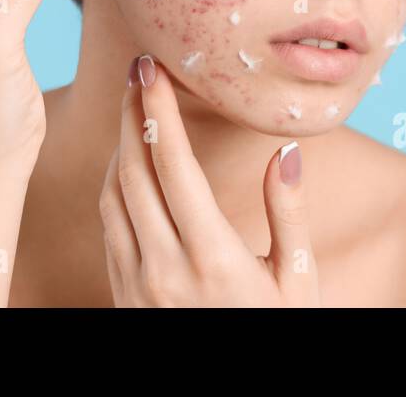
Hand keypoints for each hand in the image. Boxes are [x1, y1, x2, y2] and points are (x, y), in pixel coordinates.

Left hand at [99, 54, 321, 306]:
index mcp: (212, 259)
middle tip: (139, 72)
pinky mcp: (121, 296)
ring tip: (134, 109)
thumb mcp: (298, 282)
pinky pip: (108, 227)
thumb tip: (289, 152)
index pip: (171, 163)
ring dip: (119, 146)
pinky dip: (114, 185)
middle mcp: (164, 269)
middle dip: (133, 114)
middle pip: (132, 170)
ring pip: (111, 196)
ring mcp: (136, 284)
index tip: (152, 68)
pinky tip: (128, 165)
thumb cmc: (276, 336)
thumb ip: (289, 215)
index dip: (158, 108)